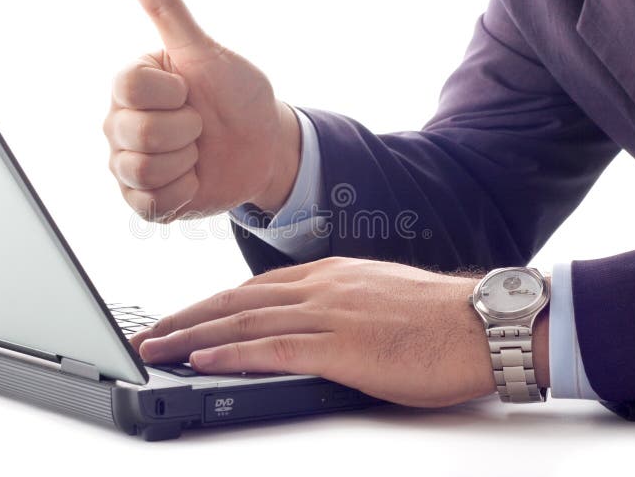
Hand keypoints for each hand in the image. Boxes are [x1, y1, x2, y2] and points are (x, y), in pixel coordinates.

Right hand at [103, 0, 300, 221]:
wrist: (262, 145)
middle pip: (138, 132)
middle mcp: (120, 124)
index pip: (130, 86)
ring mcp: (128, 164)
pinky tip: (194, 178)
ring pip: (142, 170)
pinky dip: (183, 191)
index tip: (191, 90)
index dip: (174, 93)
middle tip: (200, 125)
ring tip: (197, 153)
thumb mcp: (207, 54)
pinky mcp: (143, 200)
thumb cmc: (235, 96)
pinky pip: (150, 202)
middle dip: (187, 129)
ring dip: (186, 162)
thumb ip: (170, 13)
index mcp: (130, 86)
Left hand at [130, 257, 548, 406]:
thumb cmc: (439, 316)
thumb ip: (340, 305)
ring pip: (243, 322)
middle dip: (187, 317)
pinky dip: (230, 355)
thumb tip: (313, 324)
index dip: (212, 304)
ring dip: (193, 336)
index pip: (254, 287)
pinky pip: (272, 348)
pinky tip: (201, 360)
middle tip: (150, 332)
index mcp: (330, 274)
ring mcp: (329, 314)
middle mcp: (320, 287)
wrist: (483, 322)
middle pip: (236, 301)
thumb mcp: (379, 297)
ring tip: (157, 348)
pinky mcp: (342, 347)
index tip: (185, 316)